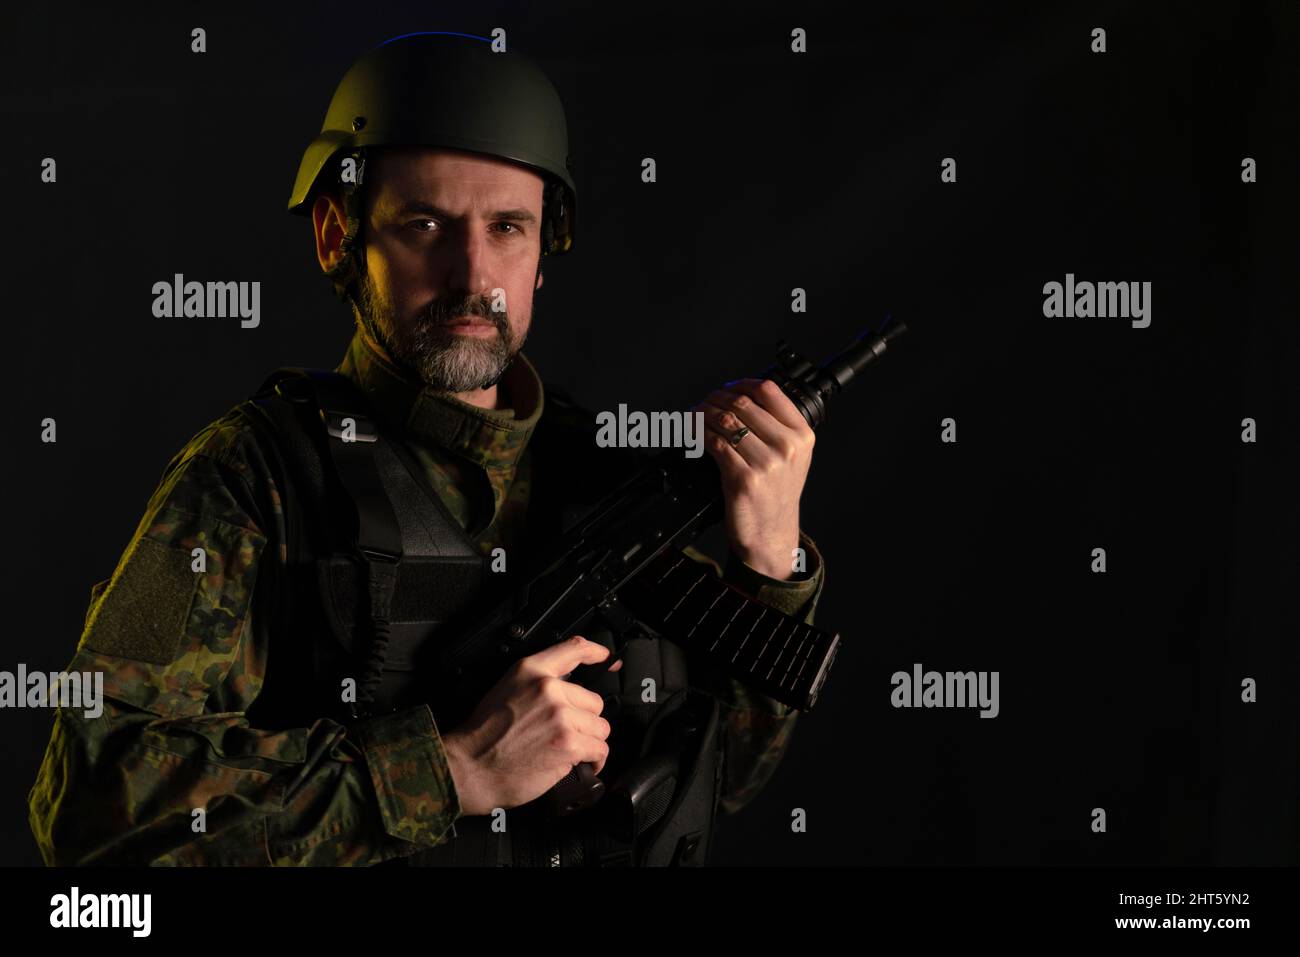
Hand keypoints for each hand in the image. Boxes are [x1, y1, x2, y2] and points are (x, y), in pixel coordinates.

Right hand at [442, 635, 621, 816]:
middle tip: (563, 734)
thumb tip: (567, 688)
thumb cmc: (483, 735)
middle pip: (594, 702)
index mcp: (531, 671)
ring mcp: (560, 716)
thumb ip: (537, 683)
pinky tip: (579, 763)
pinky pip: (599, 750)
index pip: (575, 649)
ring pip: (599, 728)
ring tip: (566, 750)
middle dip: (584, 721)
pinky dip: (594, 761)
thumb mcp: (506, 689)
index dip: (598, 653)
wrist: (470, 767)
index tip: (608, 658)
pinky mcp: (568, 743)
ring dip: (588, 742)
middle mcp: (549, 689)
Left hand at [690, 378, 814, 579]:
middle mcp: (788, 447)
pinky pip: (714, 443)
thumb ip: (775, 425)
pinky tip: (692, 433)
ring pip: (725, 421)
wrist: (771, 533)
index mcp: (802, 435)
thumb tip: (737, 394)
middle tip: (703, 403)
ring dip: (702, 413)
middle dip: (716, 398)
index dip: (741, 383)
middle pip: (743, 403)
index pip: (769, 391)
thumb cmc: (776, 494)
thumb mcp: (792, 456)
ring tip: (693, 416)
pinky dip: (697, 434)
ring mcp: (767, 464)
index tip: (727, 388)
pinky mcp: (744, 479)